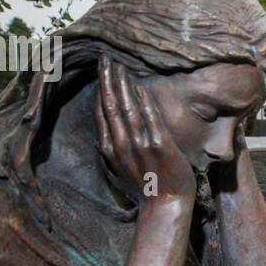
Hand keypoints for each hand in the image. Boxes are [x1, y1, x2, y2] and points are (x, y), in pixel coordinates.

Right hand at [94, 55, 195, 205]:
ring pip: (127, 108)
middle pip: (110, 106)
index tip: (101, 74)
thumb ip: (111, 152)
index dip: (100, 91)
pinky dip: (144, 101)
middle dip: (107, 80)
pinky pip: (150, 118)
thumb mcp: (119, 172)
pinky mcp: (160, 146)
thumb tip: (103, 135)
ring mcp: (140, 145)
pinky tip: (140, 86)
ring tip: (120, 66)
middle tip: (105, 59)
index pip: (101, 113)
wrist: (166, 206)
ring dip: (123, 85)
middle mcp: (122, 145)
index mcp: (110, 150)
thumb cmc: (145, 190)